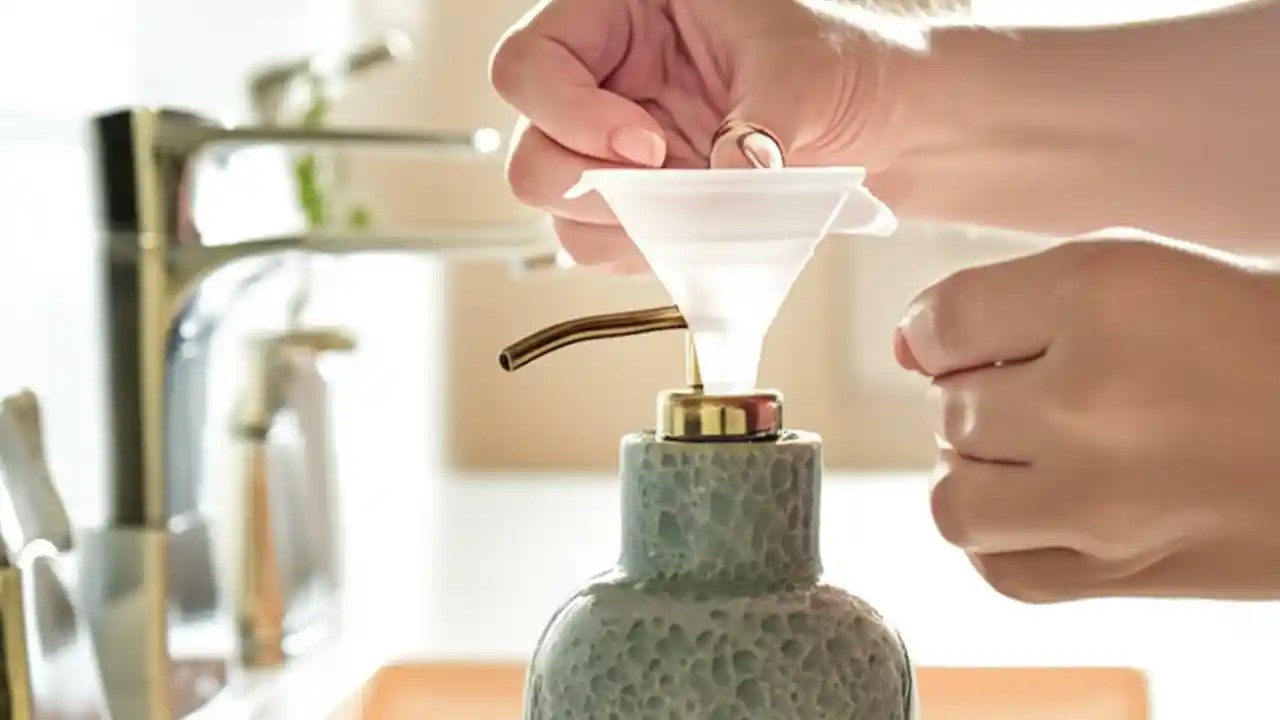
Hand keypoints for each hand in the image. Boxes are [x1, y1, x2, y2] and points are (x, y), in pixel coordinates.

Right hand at [490, 0, 896, 271]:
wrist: (885, 118)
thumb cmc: (843, 59)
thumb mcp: (802, 72)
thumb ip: (756, 125)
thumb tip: (722, 180)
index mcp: (621, 13)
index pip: (529, 65)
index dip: (570, 115)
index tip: (647, 149)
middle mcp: (604, 79)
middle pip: (533, 151)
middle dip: (596, 186)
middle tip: (670, 187)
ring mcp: (615, 145)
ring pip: (561, 209)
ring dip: (624, 226)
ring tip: (700, 210)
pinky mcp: (639, 199)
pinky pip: (602, 243)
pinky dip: (646, 250)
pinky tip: (700, 231)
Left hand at [897, 238, 1279, 601]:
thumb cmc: (1258, 345)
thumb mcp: (1144, 274)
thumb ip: (1012, 300)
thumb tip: (909, 344)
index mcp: (1101, 299)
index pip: (944, 320)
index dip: (941, 332)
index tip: (966, 341)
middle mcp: (1091, 401)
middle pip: (949, 407)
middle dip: (982, 395)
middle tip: (1047, 391)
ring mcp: (1102, 502)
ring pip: (954, 498)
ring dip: (979, 472)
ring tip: (1033, 453)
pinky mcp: (1120, 574)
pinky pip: (999, 570)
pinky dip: (1005, 540)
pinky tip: (1045, 507)